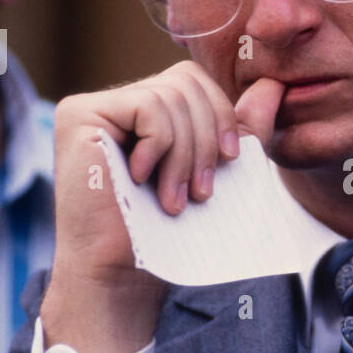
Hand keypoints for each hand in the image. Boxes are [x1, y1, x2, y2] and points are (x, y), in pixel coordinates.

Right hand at [40, 64, 283, 352]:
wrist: (120, 273)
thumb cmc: (166, 230)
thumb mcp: (216, 171)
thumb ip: (243, 128)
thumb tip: (273, 85)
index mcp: (143, 109)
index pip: (192, 80)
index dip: (221, 114)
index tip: (232, 160)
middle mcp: (113, 102)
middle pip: (184, 83)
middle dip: (206, 139)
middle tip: (202, 192)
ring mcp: (91, 106)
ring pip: (169, 99)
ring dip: (185, 156)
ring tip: (176, 199)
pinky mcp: (79, 116)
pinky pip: (146, 108)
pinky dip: (161, 148)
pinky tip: (143, 181)